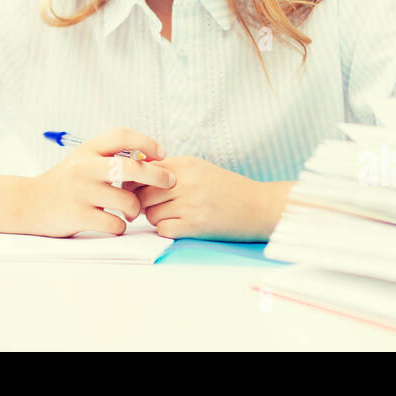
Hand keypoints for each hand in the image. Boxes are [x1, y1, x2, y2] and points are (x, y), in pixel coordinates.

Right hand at [14, 127, 175, 237]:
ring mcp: (81, 192)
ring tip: (131, 212)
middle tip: (169, 182)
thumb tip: (149, 159)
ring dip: (136, 209)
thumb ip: (109, 156)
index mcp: (87, 149)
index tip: (161, 154)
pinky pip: (115, 224)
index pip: (122, 135)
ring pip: (127, 201)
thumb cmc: (64, 182)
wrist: (29, 203)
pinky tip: (115, 224)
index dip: (147, 142)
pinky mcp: (78, 216)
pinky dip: (120, 226)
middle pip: (132, 168)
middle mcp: (85, 167)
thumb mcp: (83, 160)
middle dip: (157, 176)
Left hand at [133, 155, 280, 241]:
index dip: (137, 182)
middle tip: (156, 205)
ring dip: (155, 217)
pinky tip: (179, 225)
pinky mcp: (194, 226)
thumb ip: (170, 170)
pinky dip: (166, 230)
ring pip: (150, 213)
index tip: (140, 189)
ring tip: (172, 215)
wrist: (258, 206)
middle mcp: (186, 182)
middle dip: (144, 202)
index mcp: (186, 165)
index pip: (144, 171)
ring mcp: (190, 204)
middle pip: (143, 194)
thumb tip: (137, 175)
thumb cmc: (227, 188)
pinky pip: (162, 229)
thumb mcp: (199, 168)